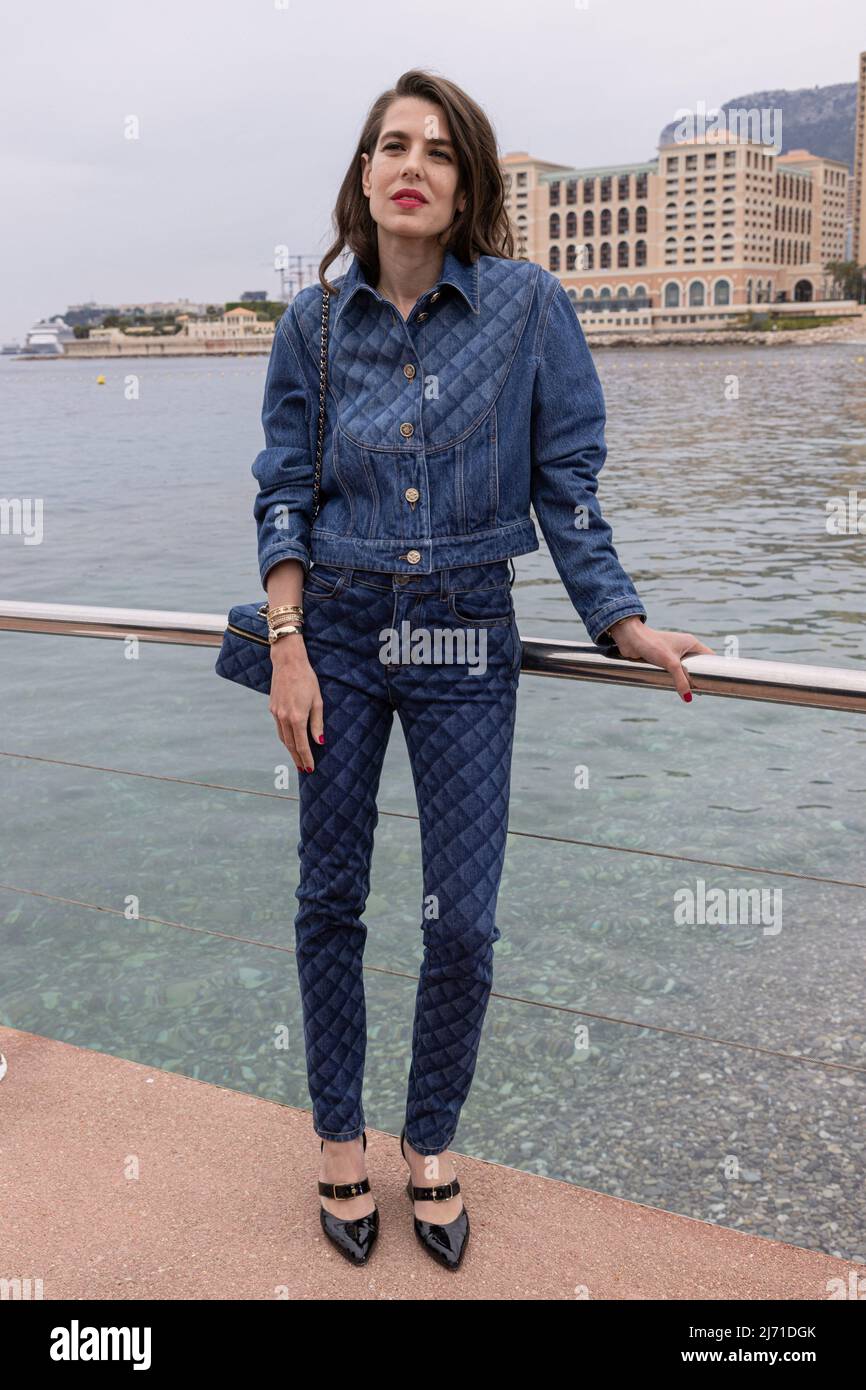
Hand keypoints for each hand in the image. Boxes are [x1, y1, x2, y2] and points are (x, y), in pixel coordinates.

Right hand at [269, 638, 324, 770]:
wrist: (288, 663)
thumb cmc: (307, 679)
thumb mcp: (317, 701)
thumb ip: (317, 723)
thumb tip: (319, 742)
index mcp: (297, 718)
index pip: (302, 745)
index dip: (306, 758)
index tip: (310, 769)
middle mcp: (284, 718)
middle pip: (290, 745)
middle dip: (298, 759)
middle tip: (304, 769)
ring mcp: (276, 713)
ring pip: (283, 738)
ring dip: (290, 750)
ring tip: (298, 759)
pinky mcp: (272, 708)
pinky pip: (279, 728)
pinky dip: (285, 737)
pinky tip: (291, 740)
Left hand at [607, 617, 713, 702]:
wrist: (630, 638)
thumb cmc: (651, 644)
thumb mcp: (670, 664)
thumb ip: (680, 680)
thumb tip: (688, 697)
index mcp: (691, 643)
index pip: (709, 656)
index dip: (714, 668)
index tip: (717, 682)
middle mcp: (684, 647)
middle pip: (697, 665)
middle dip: (700, 678)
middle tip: (703, 691)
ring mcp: (673, 653)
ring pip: (685, 670)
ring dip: (686, 679)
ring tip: (691, 692)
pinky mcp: (662, 659)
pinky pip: (673, 671)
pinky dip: (675, 679)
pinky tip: (676, 688)